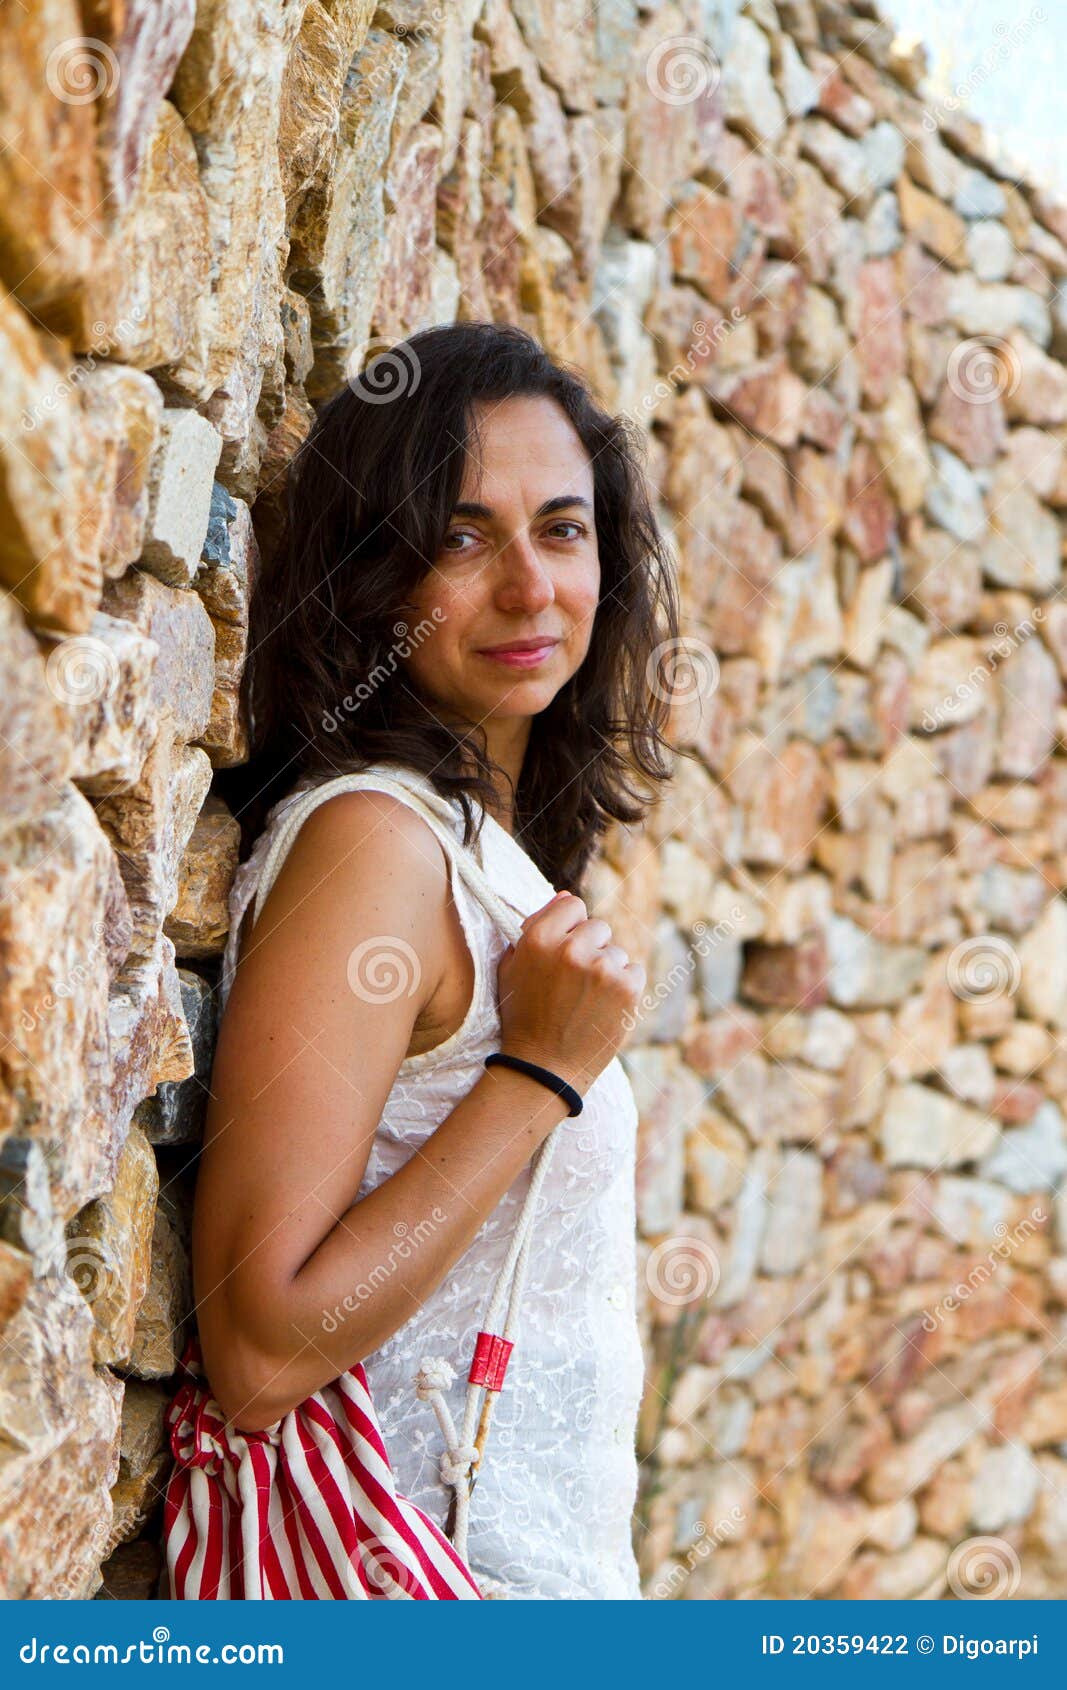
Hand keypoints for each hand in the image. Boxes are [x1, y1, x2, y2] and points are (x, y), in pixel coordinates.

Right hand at [495, 892, 644, 1093]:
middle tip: (574, 983)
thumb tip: (565, 896)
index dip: (570, 926)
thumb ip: (535, 927)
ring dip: (606, 971)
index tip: (566, 946)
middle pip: (598, 927)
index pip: (572, 904)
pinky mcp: (627, 988)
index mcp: (539, 939)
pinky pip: (633, 971)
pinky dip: (624, 988)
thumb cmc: (524, 1017)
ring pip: (616, 953)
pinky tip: (603, 1008)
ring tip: (586, 1002)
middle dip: (590, 949)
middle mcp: (571, 948)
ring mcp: (602, 968)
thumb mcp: (513, 968)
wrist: (545, 1067)